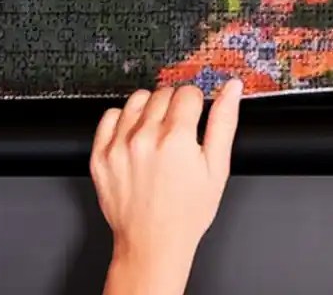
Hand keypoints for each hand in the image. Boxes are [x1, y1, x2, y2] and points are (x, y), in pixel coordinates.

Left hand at [91, 78, 242, 294]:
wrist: (152, 243)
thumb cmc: (187, 212)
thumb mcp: (217, 168)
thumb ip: (224, 122)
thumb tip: (232, 89)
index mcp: (177, 140)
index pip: (188, 93)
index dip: (197, 103)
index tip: (196, 115)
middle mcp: (145, 138)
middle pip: (163, 93)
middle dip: (175, 105)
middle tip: (180, 130)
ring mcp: (119, 146)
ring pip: (137, 100)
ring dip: (150, 108)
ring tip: (158, 132)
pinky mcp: (100, 156)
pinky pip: (110, 116)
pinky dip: (124, 119)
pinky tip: (136, 135)